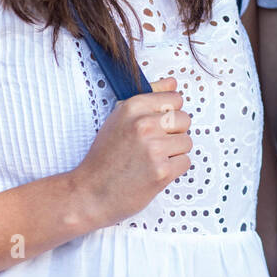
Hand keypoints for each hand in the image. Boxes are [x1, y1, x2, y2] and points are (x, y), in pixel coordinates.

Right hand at [69, 77, 191, 227]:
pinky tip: (153, 172)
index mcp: (133, 107)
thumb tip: (172, 82)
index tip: (155, 126)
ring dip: (174, 153)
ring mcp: (154, 148)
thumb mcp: (119, 119)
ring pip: (187, 142)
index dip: (168, 113)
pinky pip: (186, 162)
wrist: (89, 193)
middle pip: (185, 120)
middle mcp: (144, 124)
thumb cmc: (104, 157)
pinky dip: (173, 170)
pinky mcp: (162, 171)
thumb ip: (149, 96)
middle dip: (173, 133)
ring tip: (151, 160)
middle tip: (152, 146)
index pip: (175, 98)